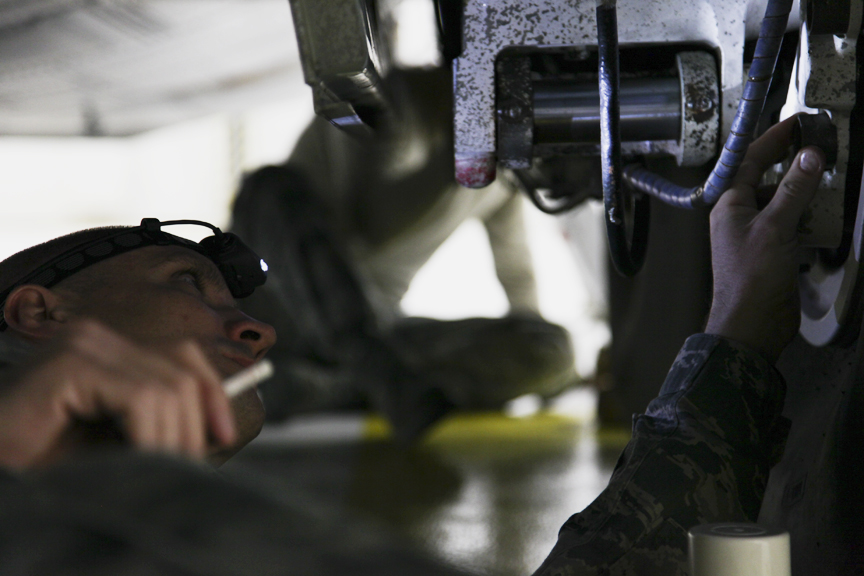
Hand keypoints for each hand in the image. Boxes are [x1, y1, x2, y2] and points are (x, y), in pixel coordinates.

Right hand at [0, 320, 236, 469]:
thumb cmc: (43, 458)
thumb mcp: (116, 438)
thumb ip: (158, 422)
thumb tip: (218, 426)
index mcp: (109, 349)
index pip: (183, 355)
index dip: (212, 393)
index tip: (223, 435)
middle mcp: (98, 337)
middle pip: (181, 371)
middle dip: (192, 426)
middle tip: (183, 467)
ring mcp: (83, 345)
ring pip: (168, 388)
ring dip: (170, 438)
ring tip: (152, 470)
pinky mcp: (71, 363)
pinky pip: (141, 397)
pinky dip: (149, 435)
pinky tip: (132, 459)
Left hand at [705, 115, 825, 363]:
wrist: (751, 324)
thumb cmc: (753, 276)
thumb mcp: (775, 228)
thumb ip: (793, 191)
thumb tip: (811, 156)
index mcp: (729, 205)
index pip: (748, 161)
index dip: (772, 140)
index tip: (797, 122)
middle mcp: (738, 216)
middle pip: (764, 178)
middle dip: (789, 162)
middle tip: (819, 144)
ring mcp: (754, 234)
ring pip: (779, 201)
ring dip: (801, 188)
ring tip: (829, 173)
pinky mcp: (771, 251)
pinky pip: (789, 223)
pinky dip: (806, 214)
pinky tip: (826, 209)